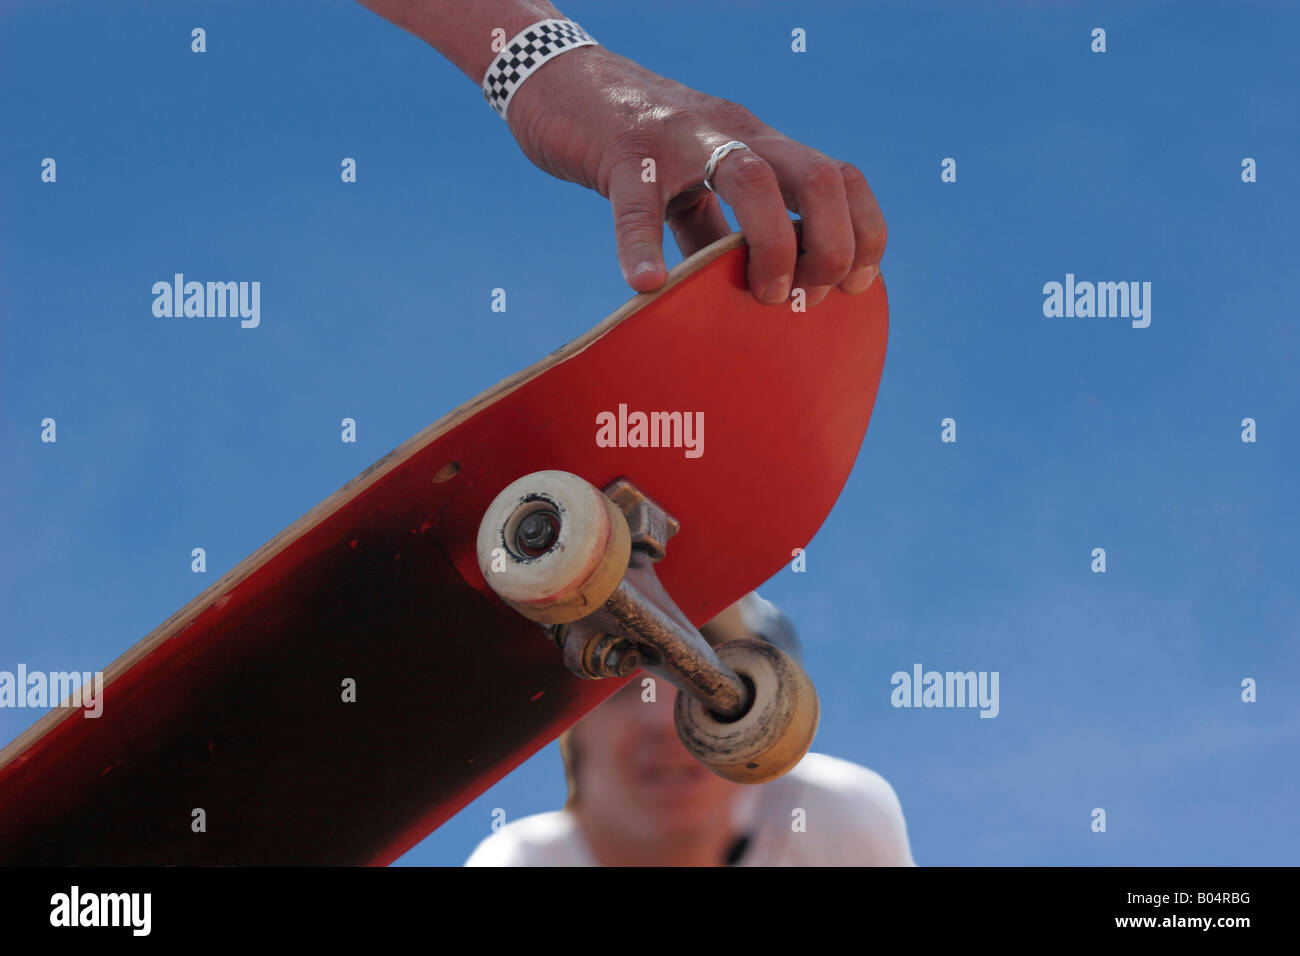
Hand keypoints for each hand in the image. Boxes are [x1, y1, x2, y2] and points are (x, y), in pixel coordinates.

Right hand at [505, 46, 885, 305]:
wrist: (559, 84)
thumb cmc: (632, 150)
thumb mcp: (690, 191)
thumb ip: (719, 237)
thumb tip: (746, 297)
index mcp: (756, 144)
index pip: (839, 178)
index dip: (864, 232)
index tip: (855, 285)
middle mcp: (732, 134)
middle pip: (816, 177)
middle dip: (832, 245)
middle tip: (804, 299)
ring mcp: (680, 139)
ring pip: (751, 179)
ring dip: (775, 245)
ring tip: (762, 296)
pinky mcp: (623, 152)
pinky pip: (638, 203)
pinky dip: (643, 247)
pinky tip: (646, 284)